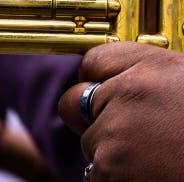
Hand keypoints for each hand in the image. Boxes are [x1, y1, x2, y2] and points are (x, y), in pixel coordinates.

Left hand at [58, 42, 183, 180]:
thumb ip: (156, 82)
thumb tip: (115, 85)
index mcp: (155, 65)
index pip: (93, 62)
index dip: (97, 81)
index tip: (105, 95)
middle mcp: (128, 92)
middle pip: (74, 102)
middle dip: (92, 119)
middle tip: (128, 138)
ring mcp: (116, 133)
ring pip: (89, 145)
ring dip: (112, 157)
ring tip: (158, 164)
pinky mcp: (112, 170)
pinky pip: (98, 176)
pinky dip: (118, 181)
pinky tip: (154, 178)